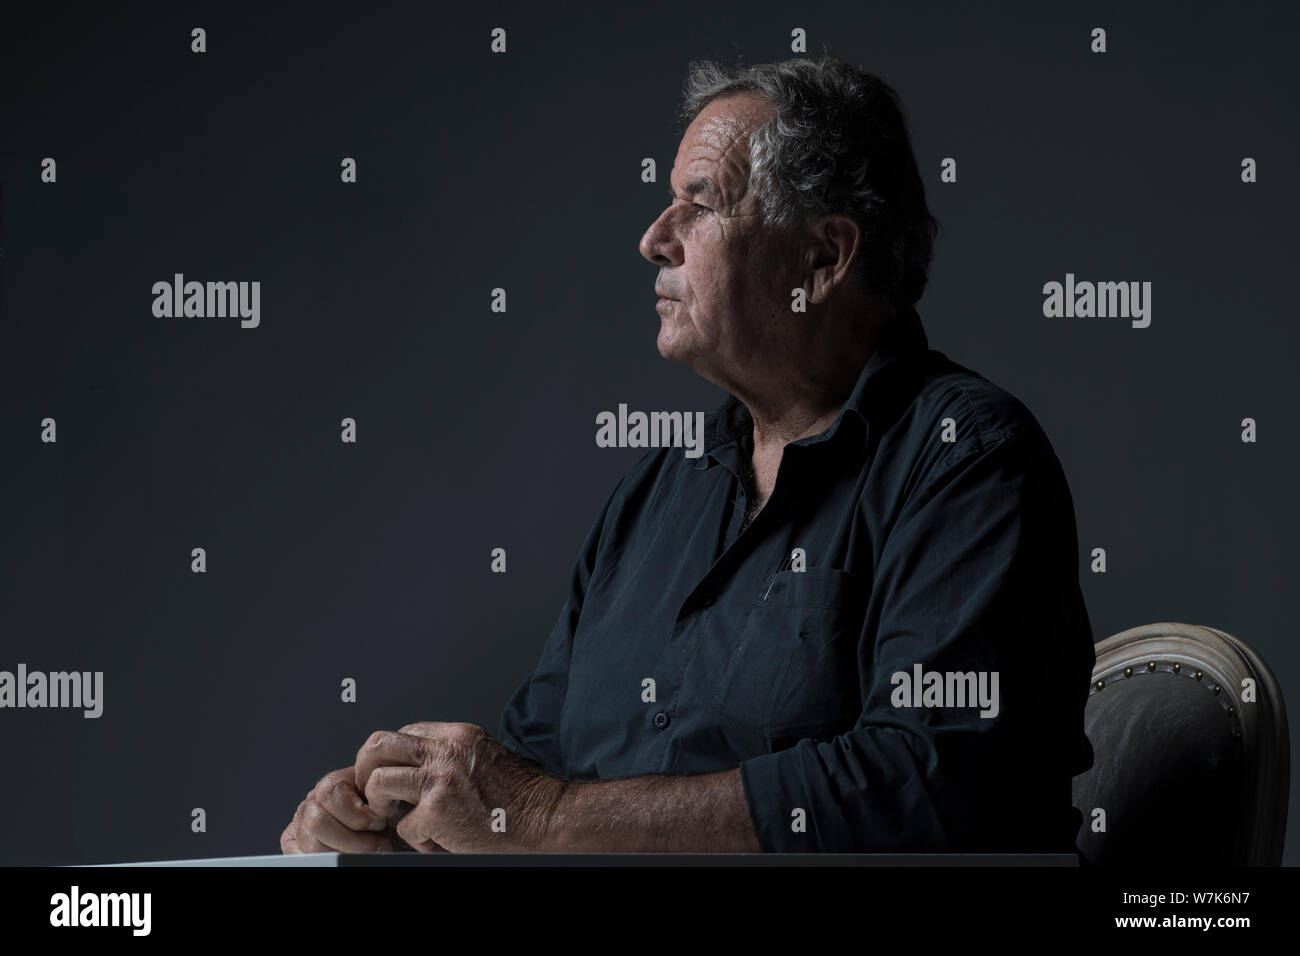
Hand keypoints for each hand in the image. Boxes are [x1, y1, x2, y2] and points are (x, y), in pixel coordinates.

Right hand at [280, 766, 392, 853]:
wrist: (386, 829)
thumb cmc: (391, 815)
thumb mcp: (390, 801)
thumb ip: (383, 798)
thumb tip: (382, 811)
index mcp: (336, 782)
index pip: (330, 792)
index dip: (357, 813)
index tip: (380, 823)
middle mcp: (313, 800)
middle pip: (316, 821)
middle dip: (352, 840)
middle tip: (378, 846)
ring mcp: (301, 822)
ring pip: (310, 845)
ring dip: (342, 854)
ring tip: (367, 855)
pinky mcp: (293, 843)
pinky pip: (298, 856)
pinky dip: (322, 861)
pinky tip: (344, 860)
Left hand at [354, 722, 564, 852]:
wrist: (544, 819)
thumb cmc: (519, 795)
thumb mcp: (483, 756)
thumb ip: (451, 755)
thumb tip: (414, 768)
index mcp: (457, 735)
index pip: (403, 733)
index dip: (390, 757)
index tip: (393, 777)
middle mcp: (445, 751)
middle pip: (378, 745)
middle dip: (366, 772)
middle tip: (375, 794)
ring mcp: (440, 780)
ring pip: (378, 780)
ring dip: (380, 804)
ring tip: (395, 817)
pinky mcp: (438, 812)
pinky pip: (404, 827)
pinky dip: (417, 840)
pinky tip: (439, 841)